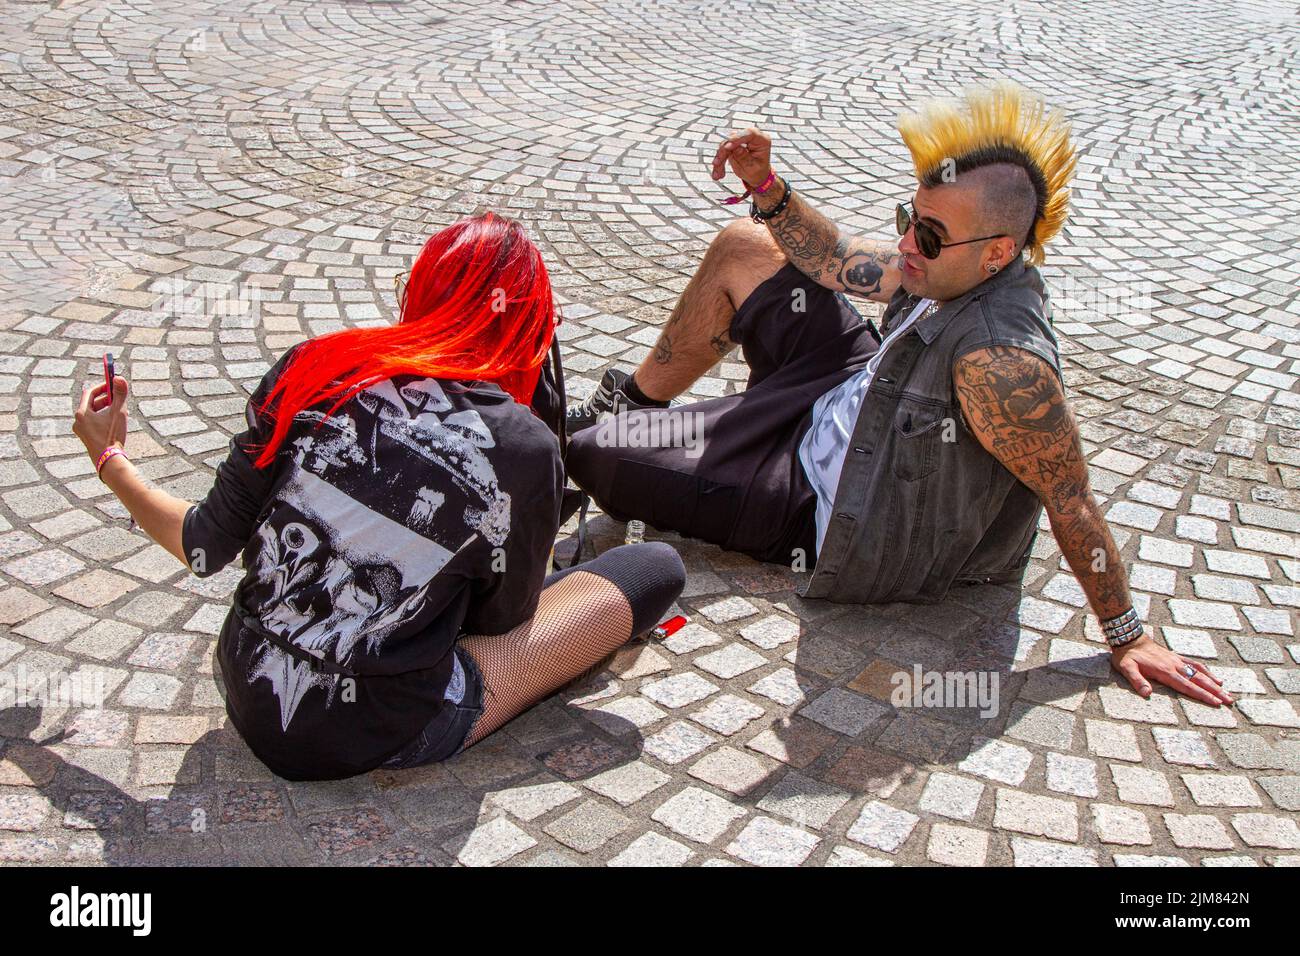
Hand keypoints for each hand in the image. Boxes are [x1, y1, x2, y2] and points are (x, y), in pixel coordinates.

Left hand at [74, 374, 128, 464]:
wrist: (108, 460)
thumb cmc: (111, 436)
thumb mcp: (118, 412)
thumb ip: (119, 394)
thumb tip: (119, 377)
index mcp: (82, 413)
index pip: (90, 393)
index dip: (102, 386)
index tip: (113, 384)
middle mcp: (78, 421)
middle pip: (91, 404)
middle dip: (106, 399)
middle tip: (119, 398)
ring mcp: (81, 431)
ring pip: (93, 414)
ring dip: (106, 410)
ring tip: (120, 412)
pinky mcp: (86, 438)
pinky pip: (94, 423)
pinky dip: (103, 419)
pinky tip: (115, 424)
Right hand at [711, 126, 772, 188]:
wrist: (756, 176)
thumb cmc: (758, 172)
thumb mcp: (753, 168)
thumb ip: (744, 158)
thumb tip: (735, 148)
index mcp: (762, 141)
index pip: (750, 133)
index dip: (737, 138)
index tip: (727, 147)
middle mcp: (750, 138)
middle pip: (733, 139)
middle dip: (723, 152)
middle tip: (718, 165)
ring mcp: (741, 141)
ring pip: (725, 145)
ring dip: (720, 159)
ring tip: (718, 174)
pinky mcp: (733, 146)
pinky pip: (723, 151)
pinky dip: (719, 162)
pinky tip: (718, 173)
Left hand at [1110, 630, 1232, 706]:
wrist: (1129, 638)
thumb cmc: (1127, 656)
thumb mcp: (1127, 668)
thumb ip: (1137, 680)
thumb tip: (1146, 693)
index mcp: (1165, 672)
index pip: (1188, 686)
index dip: (1203, 695)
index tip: (1216, 703)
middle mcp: (1175, 666)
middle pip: (1199, 680)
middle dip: (1215, 691)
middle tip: (1229, 701)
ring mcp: (1177, 661)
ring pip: (1200, 672)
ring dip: (1213, 682)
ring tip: (1226, 691)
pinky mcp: (1176, 657)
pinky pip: (1195, 664)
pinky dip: (1206, 671)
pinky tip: (1214, 678)